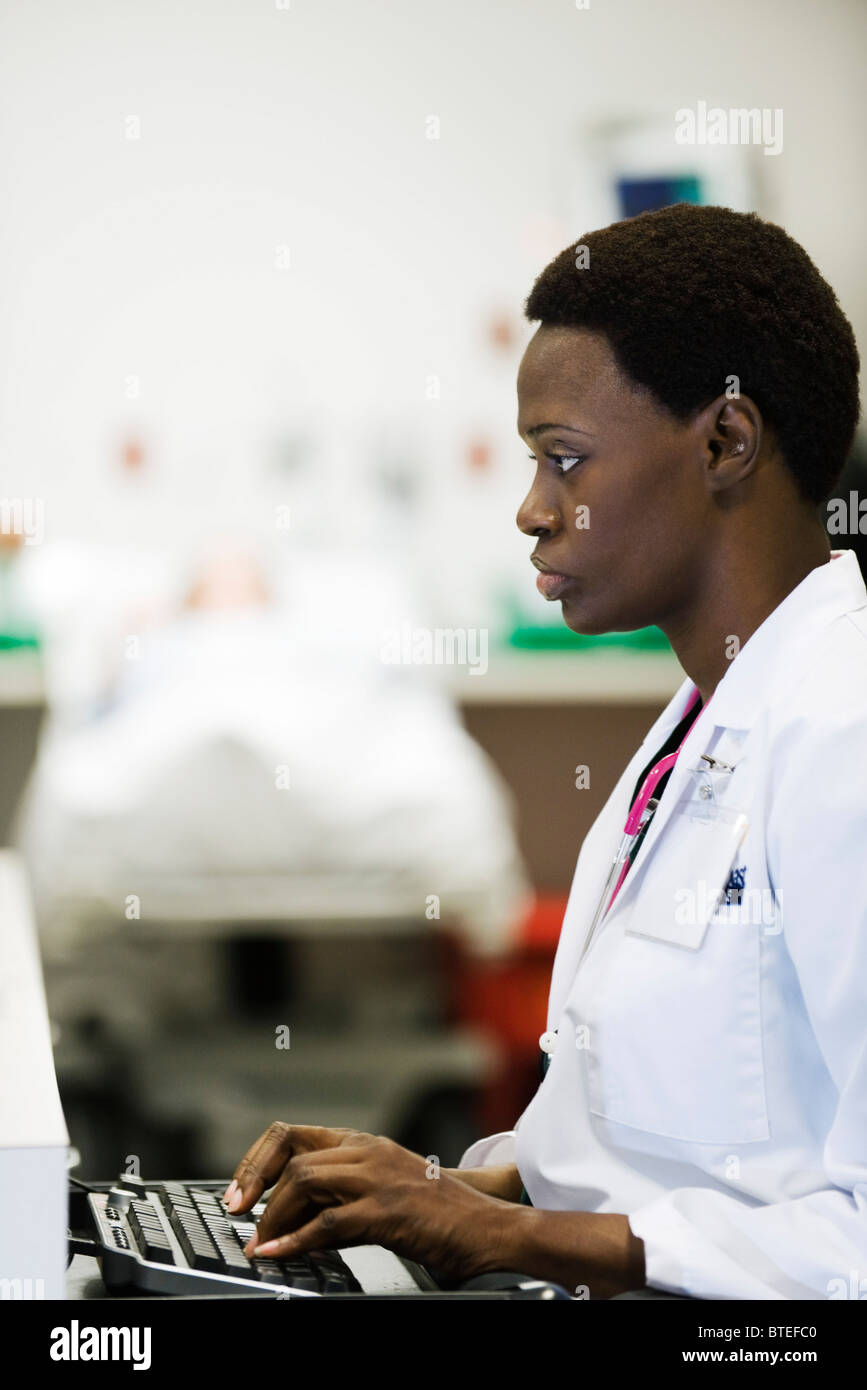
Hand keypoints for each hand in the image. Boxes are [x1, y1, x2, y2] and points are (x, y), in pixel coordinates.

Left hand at [222, 1121, 516, 1280]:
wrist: (484, 1227)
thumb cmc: (434, 1214)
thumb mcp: (380, 1192)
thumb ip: (338, 1195)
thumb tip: (287, 1216)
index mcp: (362, 1142)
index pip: (291, 1133)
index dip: (257, 1160)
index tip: (239, 1190)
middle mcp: (366, 1151)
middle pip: (291, 1153)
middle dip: (254, 1184)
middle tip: (236, 1213)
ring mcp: (377, 1177)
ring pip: (303, 1181)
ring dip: (272, 1214)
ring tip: (258, 1240)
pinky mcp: (386, 1210)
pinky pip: (327, 1223)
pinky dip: (294, 1241)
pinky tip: (278, 1252)